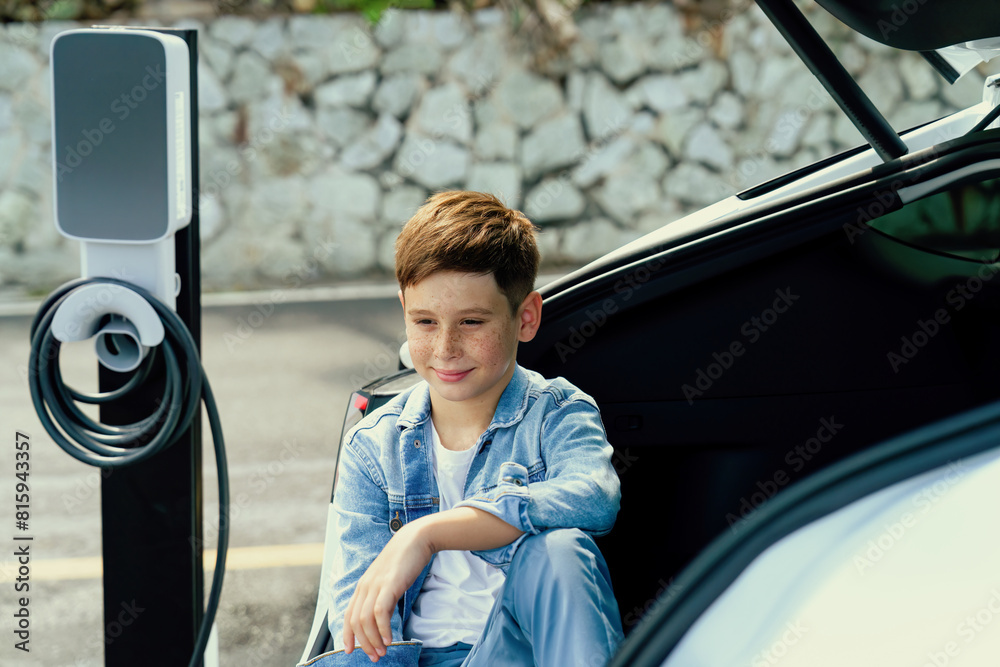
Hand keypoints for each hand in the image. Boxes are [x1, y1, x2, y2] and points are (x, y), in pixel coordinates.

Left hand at [343, 522, 432, 661]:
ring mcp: (376, 585)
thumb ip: (383, 596)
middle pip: (355, 621)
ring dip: (373, 640)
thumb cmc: (404, 559)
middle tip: (374, 656)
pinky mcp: (389, 584)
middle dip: (363, 643)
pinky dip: (383, 629)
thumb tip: (383, 618)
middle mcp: (365, 586)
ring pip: (366, 620)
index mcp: (363, 585)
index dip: (348, 635)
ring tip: (383, 651)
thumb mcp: (388, 580)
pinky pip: (380, 612)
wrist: (416, 539)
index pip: (349, 615)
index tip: (350, 650)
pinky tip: (390, 639)